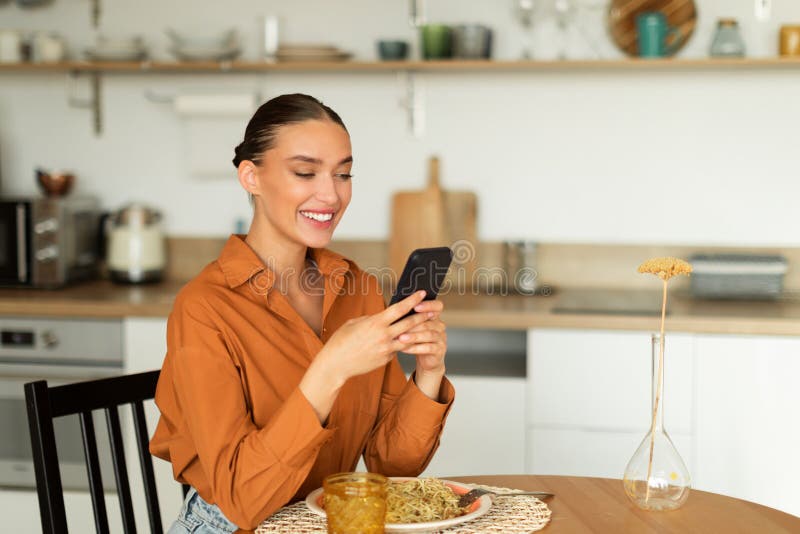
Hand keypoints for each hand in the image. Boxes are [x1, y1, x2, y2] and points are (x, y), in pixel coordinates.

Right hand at [300, 290, 430, 420]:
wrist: (336, 365)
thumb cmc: (341, 340)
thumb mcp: (354, 323)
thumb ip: (371, 319)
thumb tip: (382, 317)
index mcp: (375, 323)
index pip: (399, 309)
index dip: (412, 300)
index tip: (422, 292)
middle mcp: (384, 336)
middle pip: (409, 324)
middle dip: (423, 316)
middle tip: (433, 310)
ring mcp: (386, 349)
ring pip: (408, 339)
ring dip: (418, 332)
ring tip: (427, 326)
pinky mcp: (386, 359)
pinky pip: (396, 349)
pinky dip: (399, 344)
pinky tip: (401, 341)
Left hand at [397, 299, 446, 399]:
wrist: (426, 363)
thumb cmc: (414, 341)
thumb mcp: (411, 327)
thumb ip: (408, 317)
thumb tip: (393, 306)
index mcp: (434, 317)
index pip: (438, 306)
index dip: (429, 304)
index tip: (416, 303)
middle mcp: (440, 327)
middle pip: (430, 320)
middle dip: (416, 320)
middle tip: (404, 320)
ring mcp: (441, 340)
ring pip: (428, 335)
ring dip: (414, 336)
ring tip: (400, 338)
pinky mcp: (439, 352)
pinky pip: (428, 349)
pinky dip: (415, 348)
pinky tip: (404, 348)